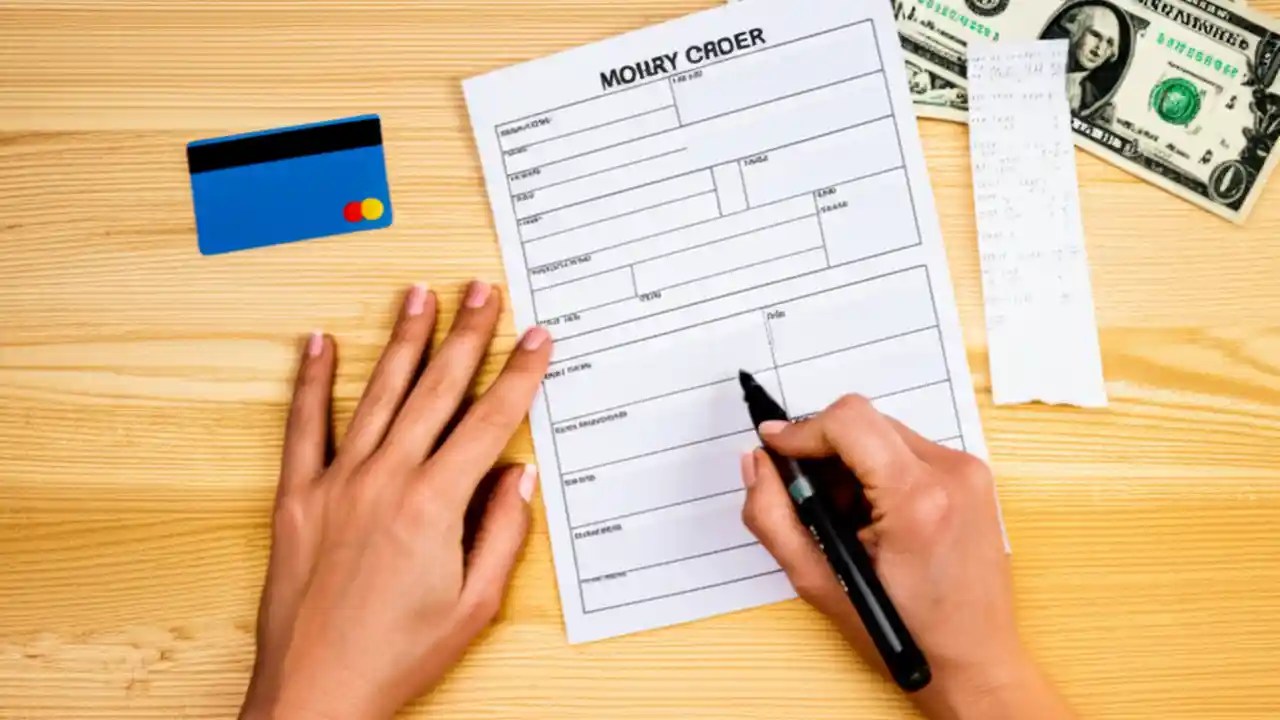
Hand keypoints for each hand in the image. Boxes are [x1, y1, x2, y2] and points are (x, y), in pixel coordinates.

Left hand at [241, 281, 551, 719]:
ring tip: (418, 297)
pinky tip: (320, 344)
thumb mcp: (474, 607)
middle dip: (465, 334)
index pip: (490, 421)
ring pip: (379, 395)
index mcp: (436, 505)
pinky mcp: (298, 497)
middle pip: (437, 391)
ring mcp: (337, 483)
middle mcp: (386, 480)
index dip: (519, 374)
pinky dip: (313, 382)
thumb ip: (501, 534)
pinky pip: (305, 426)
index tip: (536, 338)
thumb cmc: (398, 656)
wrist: (316, 693)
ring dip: (403, 341)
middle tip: (481, 291)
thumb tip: (518, 476)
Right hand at [740, 396, 1071, 719]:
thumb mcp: (819, 581)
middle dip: (824, 451)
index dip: (801, 429)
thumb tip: (757, 463)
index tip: (774, 447)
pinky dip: (879, 472)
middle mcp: (951, 474)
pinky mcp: (974, 478)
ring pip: (884, 433)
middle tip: (808, 497)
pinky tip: (874, 518)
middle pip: (865, 422)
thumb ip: (772, 516)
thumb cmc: (906, 633)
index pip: (849, 421)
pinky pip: (909, 450)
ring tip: (847, 518)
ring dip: (851, 463)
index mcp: (917, 499)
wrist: (973, 660)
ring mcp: (968, 473)